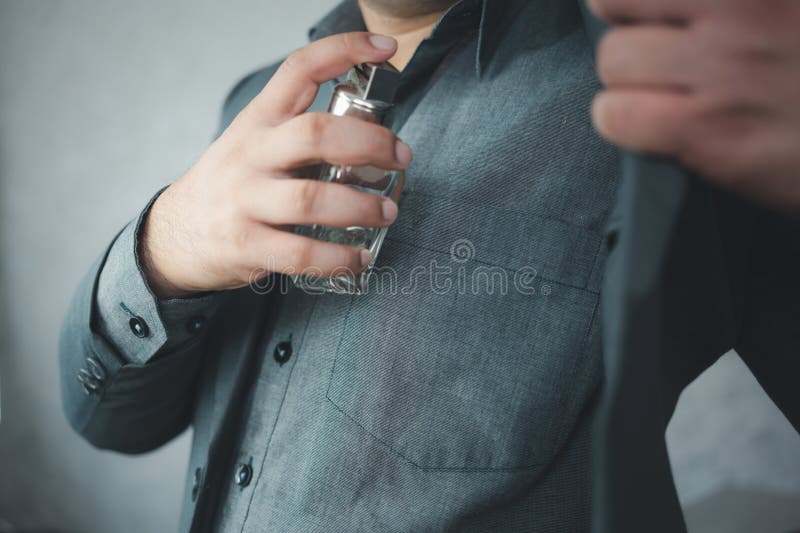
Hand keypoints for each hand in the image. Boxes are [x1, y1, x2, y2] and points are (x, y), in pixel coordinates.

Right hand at [140, 33, 411, 298]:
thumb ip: (300, 133)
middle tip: (401, 157)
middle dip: (370, 143)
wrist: (176, 233)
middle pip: (315, 134)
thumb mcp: (254, 142)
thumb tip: (373, 134)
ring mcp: (245, 200)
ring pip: (311, 199)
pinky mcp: (246, 245)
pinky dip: (337, 258)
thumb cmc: (231, 184)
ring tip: (387, 211)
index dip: (344, 51)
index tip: (385, 47)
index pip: (299, 70)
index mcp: (258, 120)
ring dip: (360, 207)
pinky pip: (300, 253)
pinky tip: (359, 257)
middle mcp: (251, 154)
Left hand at [589, 0, 799, 209]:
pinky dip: (621, 120)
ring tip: (661, 88)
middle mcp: (743, 7)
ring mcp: (726, 65)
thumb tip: (692, 11)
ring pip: (614, 59)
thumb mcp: (790, 7)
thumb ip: (748, 4)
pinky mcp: (710, 129)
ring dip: (629, 77)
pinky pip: (616, 114)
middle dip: (629, 22)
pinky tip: (646, 123)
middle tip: (654, 41)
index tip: (648, 8)